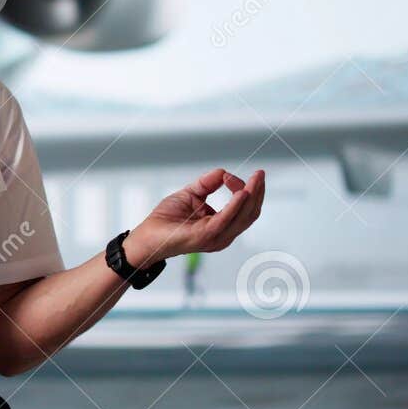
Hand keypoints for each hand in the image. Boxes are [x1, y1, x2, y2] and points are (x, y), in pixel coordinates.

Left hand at [125, 168, 264, 266]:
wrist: (147, 236)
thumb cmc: (166, 220)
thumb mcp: (190, 194)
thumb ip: (208, 183)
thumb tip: (223, 172)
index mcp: (221, 226)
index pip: (244, 208)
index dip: (246, 189)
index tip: (233, 176)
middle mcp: (223, 234)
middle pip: (250, 213)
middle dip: (258, 192)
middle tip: (260, 174)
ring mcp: (216, 237)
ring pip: (244, 217)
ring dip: (252, 195)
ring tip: (255, 179)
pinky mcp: (206, 236)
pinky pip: (226, 219)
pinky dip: (236, 205)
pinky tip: (241, 192)